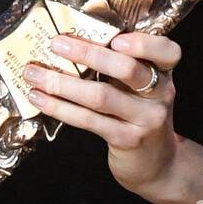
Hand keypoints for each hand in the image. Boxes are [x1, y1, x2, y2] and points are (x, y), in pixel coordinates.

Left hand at [22, 31, 181, 194]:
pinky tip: (39, 98)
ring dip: (62, 83)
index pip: (168, 51)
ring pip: (101, 96)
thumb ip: (121, 66)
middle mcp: (160, 94)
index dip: (143, 43)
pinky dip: (60, 107)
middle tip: (56, 44)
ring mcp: (146, 119)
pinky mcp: (127, 139)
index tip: (115, 39)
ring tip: (34, 73)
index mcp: (163, 73)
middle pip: (127, 69)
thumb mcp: (141, 88)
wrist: (157, 164)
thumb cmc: (139, 114)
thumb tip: (71, 41)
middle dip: (88, 54)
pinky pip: (88, 120)